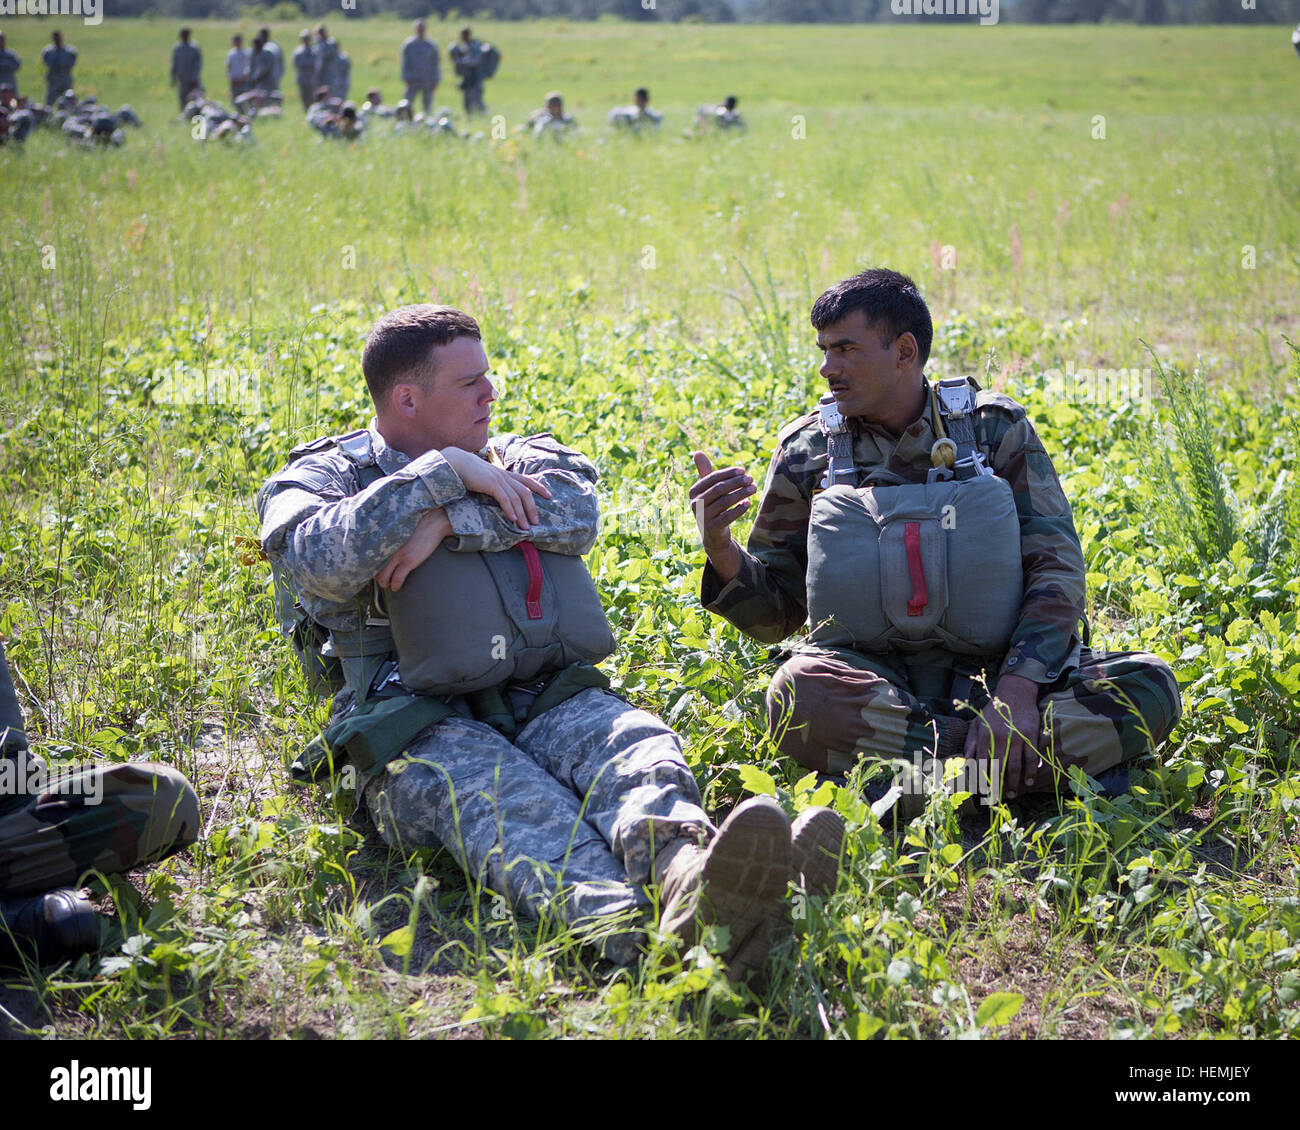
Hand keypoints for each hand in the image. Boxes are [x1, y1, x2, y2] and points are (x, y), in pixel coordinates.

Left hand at [376, 507, 450, 591]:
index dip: (372, 569)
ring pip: (382, 577)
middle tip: (385, 582)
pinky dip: (396, 585)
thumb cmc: (418, 528)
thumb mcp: (399, 534)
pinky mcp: (408, 560)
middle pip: (375, 570)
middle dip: (379, 579)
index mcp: (385, 542)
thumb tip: (389, 550)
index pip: (371, 559)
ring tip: (391, 585)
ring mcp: (397, 556)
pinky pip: (397, 578)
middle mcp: (388, 549)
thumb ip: (391, 541)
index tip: (378, 573)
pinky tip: (397, 587)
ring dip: (386, 584)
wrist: (432, 524)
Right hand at [440, 447, 551, 528]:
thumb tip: (494, 493)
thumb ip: (491, 485)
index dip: (539, 487)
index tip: (549, 495)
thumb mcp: (483, 478)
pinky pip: (504, 498)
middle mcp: (503, 475)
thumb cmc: (465, 472)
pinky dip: (510, 510)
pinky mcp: (490, 483)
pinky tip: (514, 520)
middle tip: (536, 522)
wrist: (454, 462)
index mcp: (503, 473)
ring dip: (522, 514)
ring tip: (526, 527)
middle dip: (532, 508)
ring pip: (516, 497)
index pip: (526, 479)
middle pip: (525, 491)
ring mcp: (498, 479)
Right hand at [689, 452, 753, 582]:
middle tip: (751, 479)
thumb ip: (705, 473)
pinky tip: (748, 503)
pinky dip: (738, 509)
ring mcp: (702, 517)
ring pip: (724, 502)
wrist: (712, 535)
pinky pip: (727, 517)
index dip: (729, 473)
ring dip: (741, 493)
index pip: (712, 477)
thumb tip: (697, 452)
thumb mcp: (707, 490)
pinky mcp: (711, 528)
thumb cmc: (712, 507)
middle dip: (737, 482)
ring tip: (754, 488)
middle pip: (719, 488)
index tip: (743, 471)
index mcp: (693, 491)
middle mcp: (695, 503)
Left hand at [963, 674, 1042, 800]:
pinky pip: (1032, 757)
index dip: (982, 779)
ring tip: (1014, 794)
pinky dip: (1031, 770)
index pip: (983, 763)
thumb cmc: (993, 710)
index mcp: (985, 736)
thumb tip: (967, 762)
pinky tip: (1030, 780)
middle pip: (999, 768)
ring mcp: (1017, 737)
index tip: (983, 791)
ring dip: (1015, 782)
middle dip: (998, 785)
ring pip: (1016, 766)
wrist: (1015, 693)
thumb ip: (971, 743)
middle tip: (998, 798)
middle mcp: (1000, 738)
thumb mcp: (977, 723)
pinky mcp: (1031, 736)